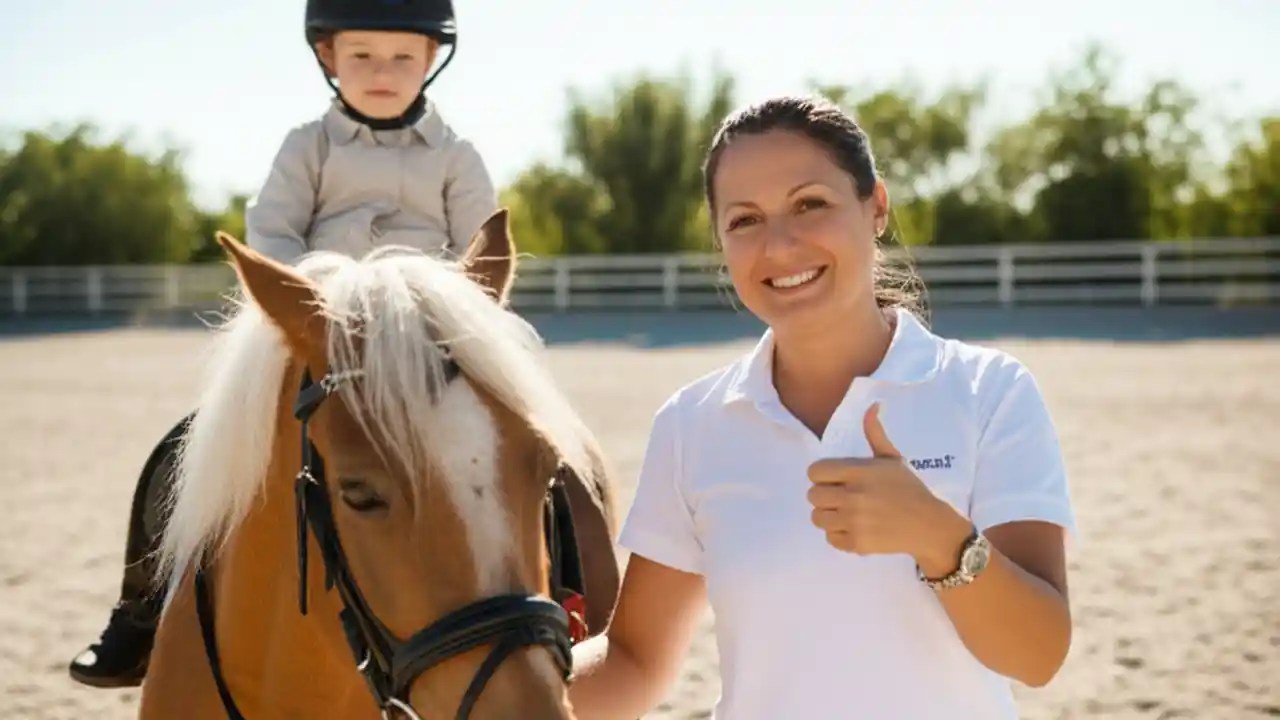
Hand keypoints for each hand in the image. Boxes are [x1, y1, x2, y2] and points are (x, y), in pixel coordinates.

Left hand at [806, 403, 971, 574]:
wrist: (927, 524)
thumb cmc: (908, 488)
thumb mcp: (891, 458)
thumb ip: (875, 433)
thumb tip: (873, 405)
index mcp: (859, 472)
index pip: (815, 472)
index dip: (822, 475)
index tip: (835, 479)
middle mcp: (854, 496)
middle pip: (812, 495)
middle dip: (824, 495)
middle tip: (842, 497)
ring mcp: (854, 521)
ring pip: (817, 518)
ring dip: (828, 515)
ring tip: (846, 513)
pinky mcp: (857, 543)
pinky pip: (829, 538)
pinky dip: (838, 535)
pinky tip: (854, 527)